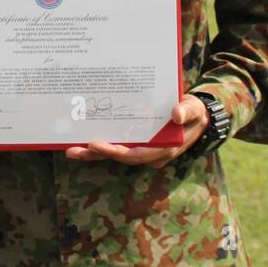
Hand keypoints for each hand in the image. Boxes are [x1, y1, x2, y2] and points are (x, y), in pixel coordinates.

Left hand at [64, 95, 209, 169]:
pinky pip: (117, 146)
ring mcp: (143, 150)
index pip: (135, 154)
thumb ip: (187, 111)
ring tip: (70, 150)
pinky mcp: (137, 143)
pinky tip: (82, 141)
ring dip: (93, 153)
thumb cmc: (194, 112)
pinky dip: (101, 145)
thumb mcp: (194, 109)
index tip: (96, 145)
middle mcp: (150, 154)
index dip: (115, 151)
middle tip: (73, 150)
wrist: (196, 117)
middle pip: (120, 157)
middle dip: (96, 154)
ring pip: (115, 153)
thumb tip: (176, 114)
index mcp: (163, 149)